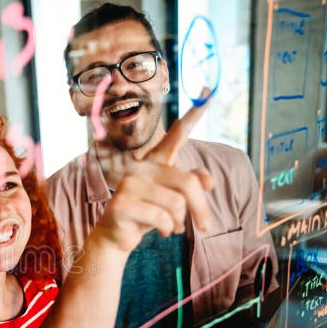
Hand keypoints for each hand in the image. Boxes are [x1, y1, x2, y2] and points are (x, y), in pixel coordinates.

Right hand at [92, 92, 214, 252]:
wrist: (117, 236)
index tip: (208, 91)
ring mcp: (129, 184)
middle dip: (201, 209)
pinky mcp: (121, 203)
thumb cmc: (148, 215)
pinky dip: (166, 229)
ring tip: (171, 227)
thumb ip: (191, 187)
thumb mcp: (174, 201)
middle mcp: (141, 168)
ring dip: (179, 222)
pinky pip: (161, 218)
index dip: (193, 116)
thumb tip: (208, 180)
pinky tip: (160, 231)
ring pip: (176, 204)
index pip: (176, 136)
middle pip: (188, 182)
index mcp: (155, 163)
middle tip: (205, 227)